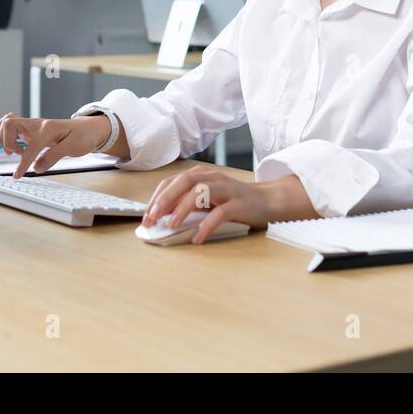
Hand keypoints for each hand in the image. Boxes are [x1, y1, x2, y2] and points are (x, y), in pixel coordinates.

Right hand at [0, 111, 106, 177]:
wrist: (88, 128)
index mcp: (49, 129)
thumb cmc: (83, 137)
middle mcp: (38, 124)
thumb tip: (36, 168)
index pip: (31, 146)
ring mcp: (34, 125)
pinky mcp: (32, 129)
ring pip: (7, 122)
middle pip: (9, 123)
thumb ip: (53, 157)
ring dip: (5, 138)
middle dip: (6, 142)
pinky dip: (7, 135)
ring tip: (15, 151)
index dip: (22, 163)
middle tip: (15, 155)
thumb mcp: (74, 148)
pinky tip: (16, 146)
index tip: (17, 176)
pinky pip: (12, 125)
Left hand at [142, 165, 304, 244]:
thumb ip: (186, 203)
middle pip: (184, 182)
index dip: (156, 197)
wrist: (266, 200)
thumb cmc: (232, 200)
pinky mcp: (239, 204)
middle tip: (152, 219)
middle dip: (165, 200)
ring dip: (183, 208)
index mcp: (201, 175)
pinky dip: (206, 225)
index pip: (172, 181)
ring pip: (201, 192)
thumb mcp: (206, 199)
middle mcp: (212, 178)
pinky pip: (220, 213)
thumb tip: (160, 215)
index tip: (145, 216)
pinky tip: (197, 238)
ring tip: (172, 226)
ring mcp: (227, 190)